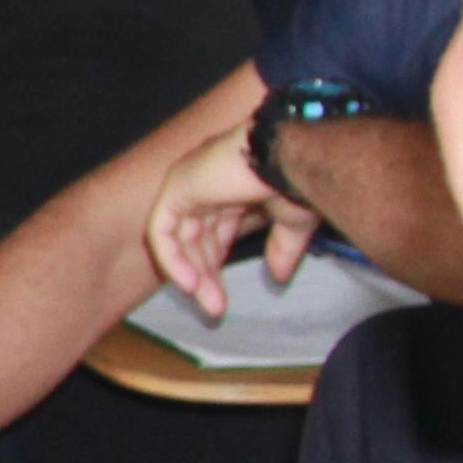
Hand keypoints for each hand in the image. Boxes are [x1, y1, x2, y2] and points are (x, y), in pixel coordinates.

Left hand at [146, 119, 313, 316]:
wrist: (293, 155)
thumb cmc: (300, 177)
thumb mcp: (293, 219)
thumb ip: (281, 247)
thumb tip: (278, 276)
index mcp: (235, 186)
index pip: (215, 231)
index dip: (217, 264)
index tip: (226, 296)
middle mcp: (208, 183)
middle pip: (197, 237)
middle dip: (206, 275)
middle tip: (216, 308)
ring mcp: (190, 183)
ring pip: (181, 238)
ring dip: (193, 274)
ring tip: (210, 305)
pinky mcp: (177, 188)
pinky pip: (163, 231)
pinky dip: (173, 259)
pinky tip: (191, 285)